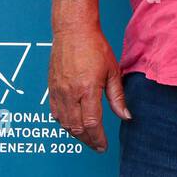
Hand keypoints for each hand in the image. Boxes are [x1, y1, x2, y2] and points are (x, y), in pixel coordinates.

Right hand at [48, 25, 131, 152]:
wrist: (73, 30)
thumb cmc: (94, 46)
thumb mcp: (112, 71)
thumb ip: (117, 97)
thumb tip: (125, 116)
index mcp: (87, 89)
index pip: (92, 123)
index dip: (98, 139)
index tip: (103, 146)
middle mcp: (70, 93)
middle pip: (76, 127)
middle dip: (88, 141)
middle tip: (97, 146)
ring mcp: (58, 91)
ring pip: (64, 123)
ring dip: (76, 133)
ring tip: (88, 137)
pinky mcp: (51, 87)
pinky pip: (55, 112)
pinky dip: (64, 122)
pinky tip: (73, 124)